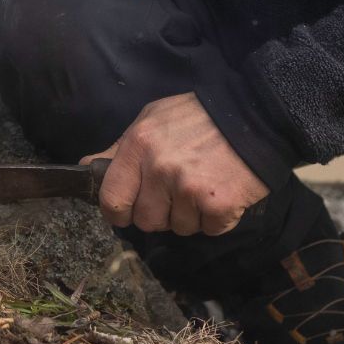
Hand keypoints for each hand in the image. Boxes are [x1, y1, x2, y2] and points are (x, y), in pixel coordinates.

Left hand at [83, 93, 269, 237]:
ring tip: (204, 184)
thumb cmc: (198, 116)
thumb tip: (87, 168)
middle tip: (178, 190)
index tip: (130, 208)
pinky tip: (223, 190)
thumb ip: (120, 148)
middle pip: (146, 221)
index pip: (111, 200)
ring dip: (191, 214)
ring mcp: (189, 189)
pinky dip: (217, 217)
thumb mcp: (152, 119)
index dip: (119, 211)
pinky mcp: (219, 205)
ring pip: (178, 228)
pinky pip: (208, 229)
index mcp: (138, 145)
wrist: (256, 113)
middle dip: (161, 212)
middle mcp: (160, 169)